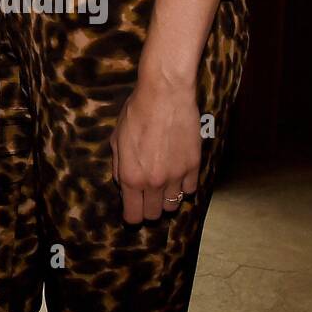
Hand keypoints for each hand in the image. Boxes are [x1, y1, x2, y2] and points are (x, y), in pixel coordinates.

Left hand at [110, 75, 201, 223]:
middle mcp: (153, 181)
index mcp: (130, 176)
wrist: (165, 95)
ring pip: (173, 205)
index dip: (132, 216)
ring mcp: (176, 176)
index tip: (132, 212)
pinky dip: (183, 186)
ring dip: (166, 199)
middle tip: (146, 197)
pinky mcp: (194, 167)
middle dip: (148, 208)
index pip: (133, 215)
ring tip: (162, 185)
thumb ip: (118, 165)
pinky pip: (190, 189)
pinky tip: (177, 174)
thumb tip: (122, 182)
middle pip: (154, 214)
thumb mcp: (117, 138)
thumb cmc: (137, 112)